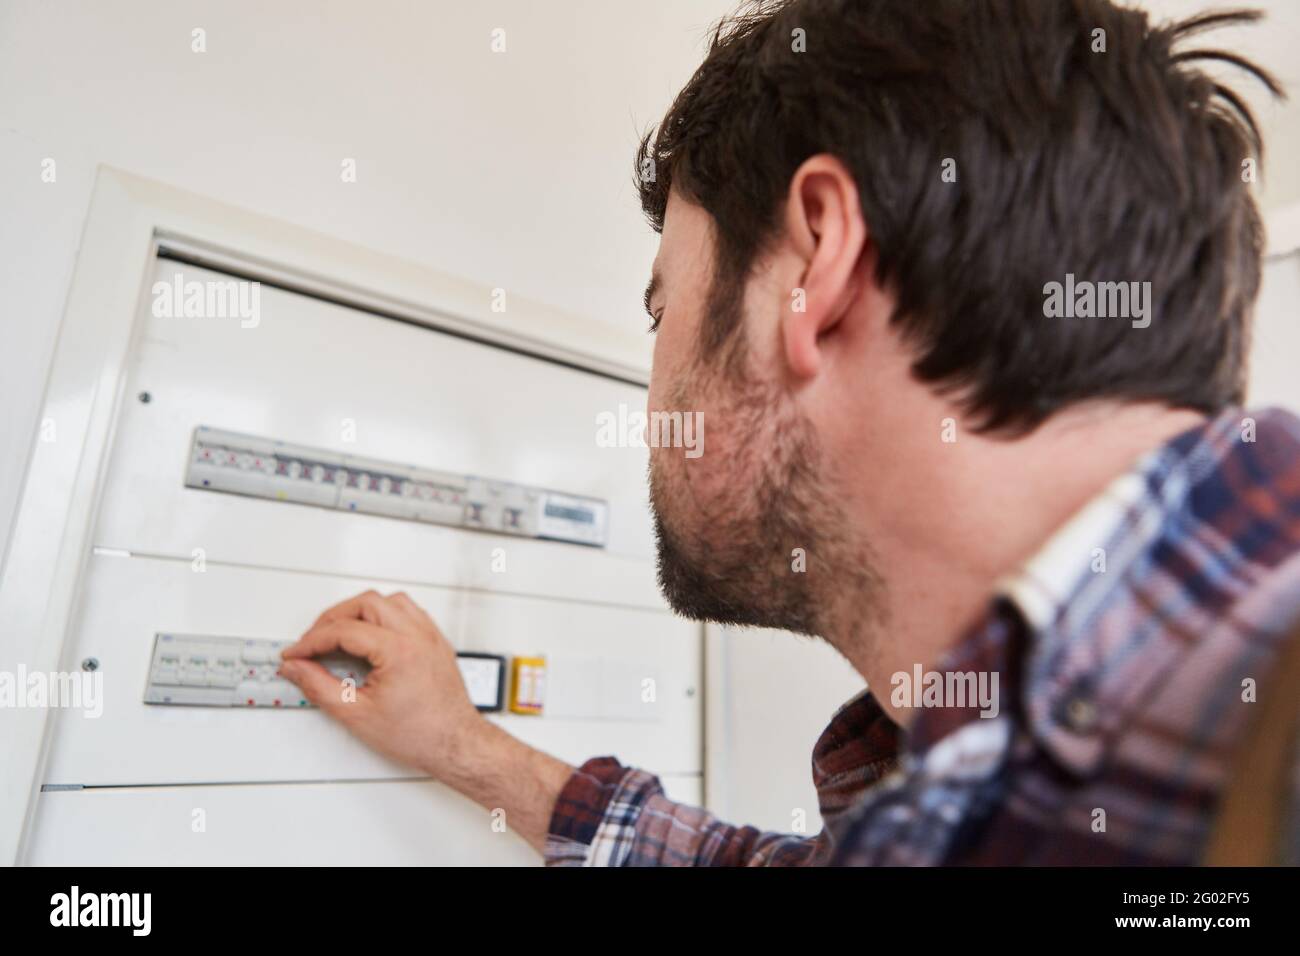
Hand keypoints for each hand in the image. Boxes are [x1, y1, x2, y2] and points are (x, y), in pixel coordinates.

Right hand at [278, 590, 484, 778]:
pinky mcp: (437, 642)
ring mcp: (430, 636)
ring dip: (360, 611)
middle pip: (365, 603)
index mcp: (399, 650)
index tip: (296, 654)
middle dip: (332, 619)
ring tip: (339, 633)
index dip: (311, 641)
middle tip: (313, 641)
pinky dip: (384, 615)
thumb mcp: (357, 715)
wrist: (455, 744)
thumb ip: (319, 687)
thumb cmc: (420, 734)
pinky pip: (409, 611)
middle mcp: (418, 636)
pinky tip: (372, 633)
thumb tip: (297, 669)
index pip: (344, 630)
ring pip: (390, 601)